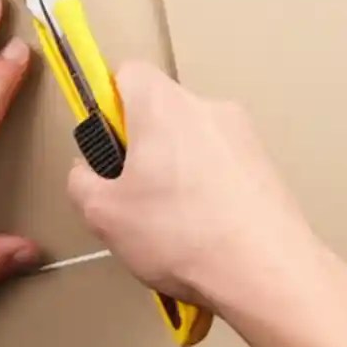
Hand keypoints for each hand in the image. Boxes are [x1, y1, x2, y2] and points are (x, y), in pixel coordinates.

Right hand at [67, 62, 344, 323]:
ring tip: (169, 223)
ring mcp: (243, 136)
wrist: (265, 273)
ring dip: (174, 171)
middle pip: (161, 110)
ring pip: (191, 141)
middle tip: (132, 192)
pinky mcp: (265, 165)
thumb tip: (88, 171)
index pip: (127, 72)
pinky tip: (200, 232)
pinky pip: (220, 166)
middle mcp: (207, 108)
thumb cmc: (184, 236)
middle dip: (141, 146)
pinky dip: (206, 190)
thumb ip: (81, 180)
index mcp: (164, 106)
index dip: (108, 103)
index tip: (104, 142)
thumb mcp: (103, 214)